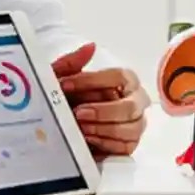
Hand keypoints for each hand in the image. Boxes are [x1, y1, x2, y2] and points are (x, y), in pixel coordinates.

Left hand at [51, 43, 151, 159]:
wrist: (59, 124)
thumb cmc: (67, 98)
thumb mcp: (61, 79)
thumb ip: (72, 63)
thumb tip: (89, 47)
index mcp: (125, 80)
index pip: (119, 77)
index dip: (92, 81)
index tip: (66, 85)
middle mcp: (135, 100)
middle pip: (130, 106)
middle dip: (102, 111)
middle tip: (78, 113)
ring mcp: (135, 124)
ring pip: (131, 128)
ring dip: (104, 129)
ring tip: (81, 128)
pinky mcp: (128, 144)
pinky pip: (125, 147)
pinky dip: (106, 143)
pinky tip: (89, 140)